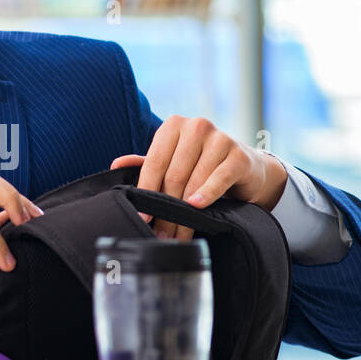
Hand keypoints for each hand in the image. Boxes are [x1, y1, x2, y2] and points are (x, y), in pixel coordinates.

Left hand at [110, 116, 287, 242]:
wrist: (244, 166)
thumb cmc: (201, 164)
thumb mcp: (172, 161)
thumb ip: (146, 163)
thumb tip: (116, 165)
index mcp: (174, 125)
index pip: (154, 162)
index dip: (145, 191)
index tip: (142, 216)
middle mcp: (196, 126)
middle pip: (174, 174)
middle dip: (166, 208)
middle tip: (161, 233)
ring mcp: (220, 138)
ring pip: (194, 180)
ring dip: (185, 211)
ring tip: (178, 234)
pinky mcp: (239, 155)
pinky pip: (219, 178)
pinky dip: (207, 194)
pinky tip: (197, 207)